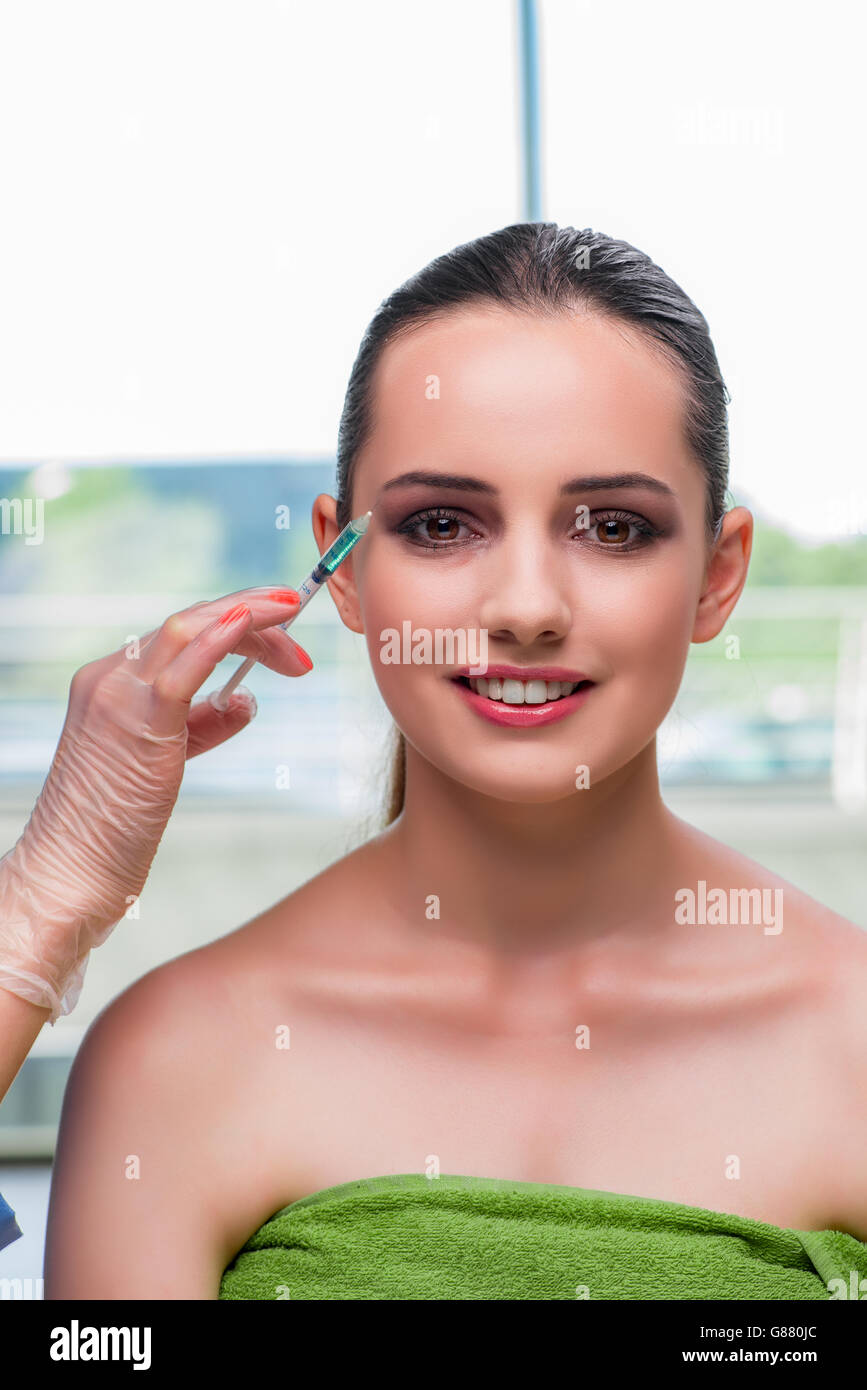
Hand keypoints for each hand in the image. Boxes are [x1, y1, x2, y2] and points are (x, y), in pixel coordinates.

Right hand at [0, 587, 309, 1021]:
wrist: (73, 873)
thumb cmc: (116, 828)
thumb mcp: (165, 762)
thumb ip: (202, 725)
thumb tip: (245, 699)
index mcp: (111, 682)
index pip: (181, 634)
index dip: (237, 625)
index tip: (283, 636)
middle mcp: (109, 676)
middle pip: (190, 621)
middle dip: (253, 617)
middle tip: (299, 628)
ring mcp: (117, 692)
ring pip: (189, 627)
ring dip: (250, 620)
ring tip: (293, 620)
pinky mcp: (136, 718)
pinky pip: (185, 662)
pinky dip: (222, 637)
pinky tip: (252, 623)